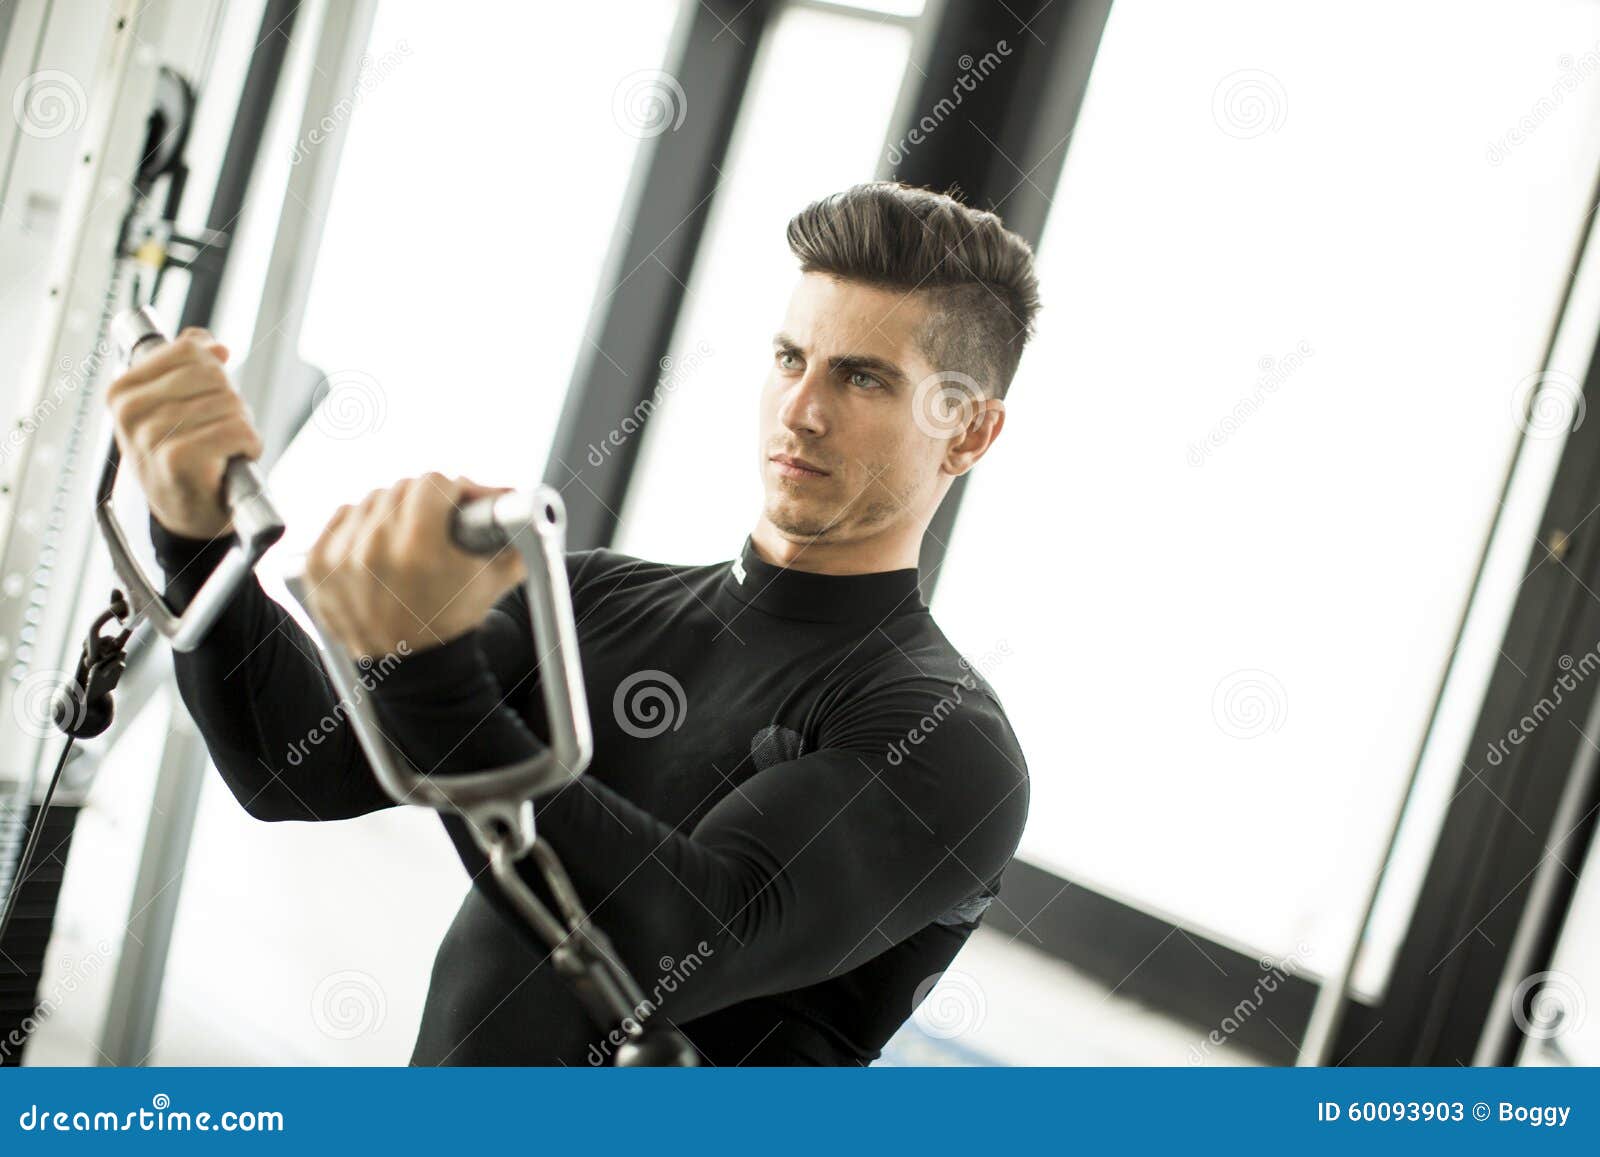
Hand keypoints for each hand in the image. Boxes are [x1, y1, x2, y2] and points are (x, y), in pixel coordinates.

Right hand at [105, 327, 262, 539]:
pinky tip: (231, 462)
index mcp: (123, 391)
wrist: (188, 516)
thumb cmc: (183, 459)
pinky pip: (239, 431)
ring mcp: (152, 436)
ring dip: (241, 427)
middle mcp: (130, 412)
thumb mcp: (174, 407)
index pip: (189, 351)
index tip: (205, 401)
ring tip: (221, 451)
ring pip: (230, 403)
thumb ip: (187, 367)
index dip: (215, 372)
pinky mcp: (180, 460)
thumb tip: (212, 344)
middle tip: (218, 432)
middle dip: (230, 402)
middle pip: (214, 375)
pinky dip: (250, 445)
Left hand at [303, 473, 526, 660]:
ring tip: (409, 535)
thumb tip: (513, 495)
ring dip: (394, 509)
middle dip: (427, 499)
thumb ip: (515, 533)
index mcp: (419, 549)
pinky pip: (343, 515)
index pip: (434, 483)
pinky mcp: (318, 566)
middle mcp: (374, 550)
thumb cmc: (455, 618)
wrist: (413, 664)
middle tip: (439, 517)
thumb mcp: (497, 578)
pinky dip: (362, 523)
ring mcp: (341, 558)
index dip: (455, 487)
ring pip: (373, 499)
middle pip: (403, 488)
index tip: (461, 500)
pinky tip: (378, 542)